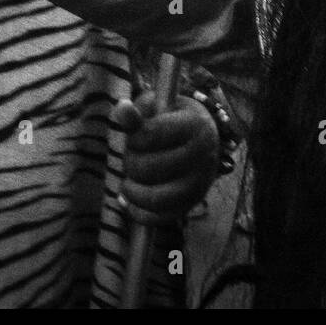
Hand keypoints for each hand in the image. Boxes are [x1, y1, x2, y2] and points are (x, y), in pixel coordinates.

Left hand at [112, 91, 219, 224]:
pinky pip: (158, 218)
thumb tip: (122, 109)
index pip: (151, 135)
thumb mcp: (158, 107)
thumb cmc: (172, 119)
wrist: (201, 139)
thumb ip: (139, 110)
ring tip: (128, 181)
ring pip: (154, 198)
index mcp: (197, 126)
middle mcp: (204, 157)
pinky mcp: (191, 206)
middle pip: (148, 167)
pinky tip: (130, 199)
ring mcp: (200, 185)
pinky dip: (137, 211)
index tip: (135, 136)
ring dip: (131, 190)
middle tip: (132, 155)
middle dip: (131, 161)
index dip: (134, 137)